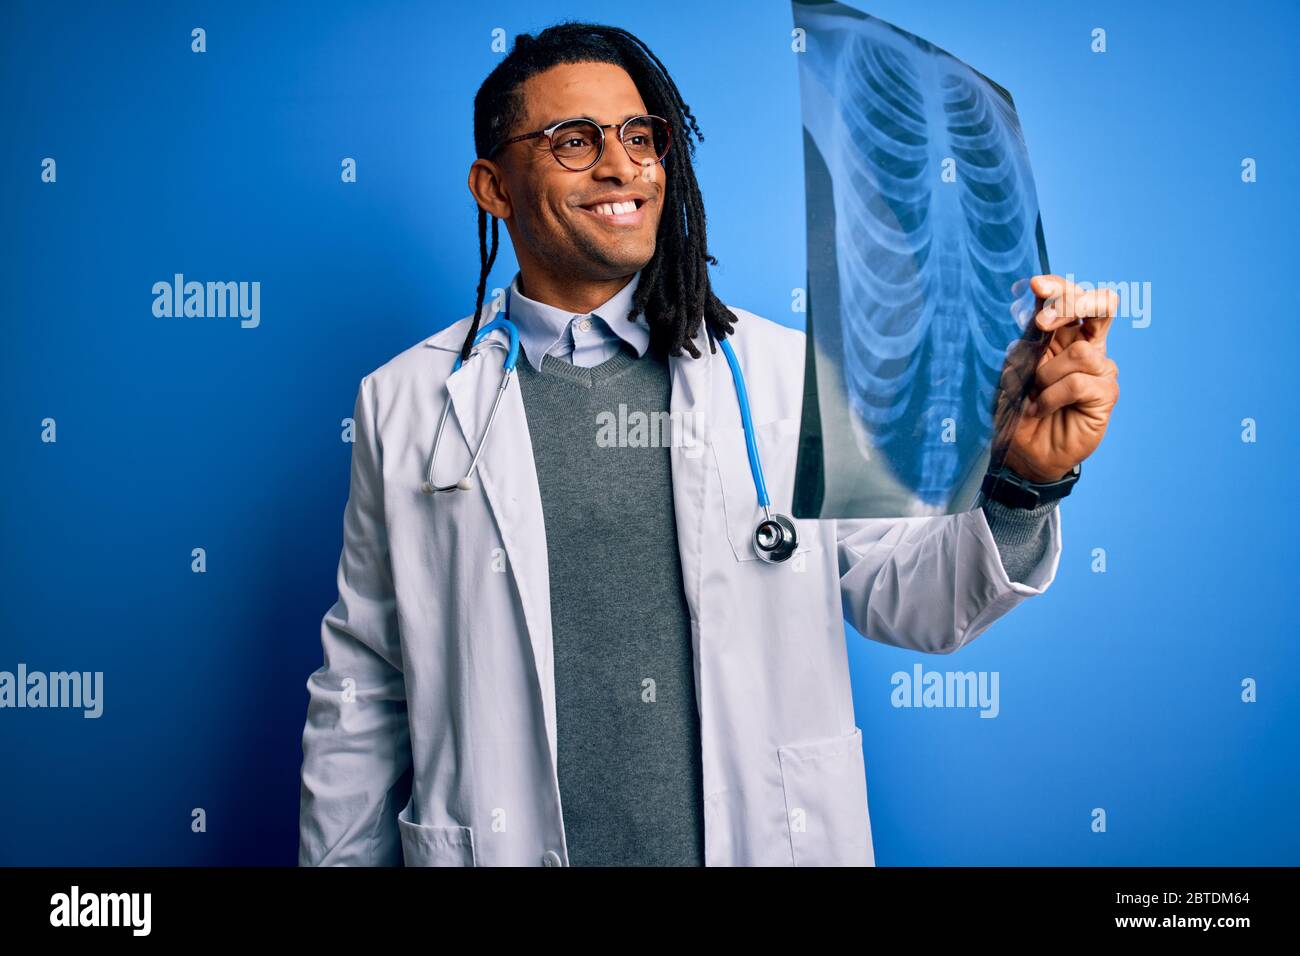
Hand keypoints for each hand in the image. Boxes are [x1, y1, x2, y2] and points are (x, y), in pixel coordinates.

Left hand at [1003, 274, 1119, 482]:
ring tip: (1035, 394)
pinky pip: (1080, 383)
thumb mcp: (1012, 373)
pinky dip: (1052, 396)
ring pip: (1082, 352)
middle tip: (1045, 322)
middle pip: (1099, 306)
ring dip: (1048, 374)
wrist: (1025, 453)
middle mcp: (1087, 347)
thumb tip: (1034, 319)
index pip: (1071, 299)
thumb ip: (1025, 346)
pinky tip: (1041, 408)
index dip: (1059, 287)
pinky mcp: (1106, 394)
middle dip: (1072, 304)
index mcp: (1064, 337)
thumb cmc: (1019, 411)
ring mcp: (1100, 370)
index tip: (1036, 286)